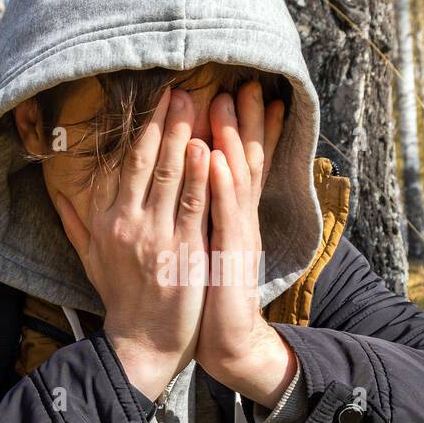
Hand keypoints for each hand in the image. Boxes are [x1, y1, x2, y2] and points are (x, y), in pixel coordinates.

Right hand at [55, 87, 210, 399]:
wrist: (142, 343)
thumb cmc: (120, 300)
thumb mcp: (90, 259)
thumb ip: (75, 222)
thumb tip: (55, 191)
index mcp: (106, 221)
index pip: (122, 165)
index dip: (137, 131)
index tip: (149, 100)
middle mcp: (128, 223)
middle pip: (146, 161)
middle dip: (162, 121)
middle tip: (176, 88)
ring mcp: (157, 236)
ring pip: (172, 175)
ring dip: (184, 135)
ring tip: (196, 103)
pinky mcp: (184, 252)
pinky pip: (195, 205)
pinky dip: (202, 175)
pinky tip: (208, 149)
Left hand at [194, 80, 294, 406]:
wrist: (228, 340)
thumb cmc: (205, 295)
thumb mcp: (199, 249)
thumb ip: (192, 217)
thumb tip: (178, 191)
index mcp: (228, 216)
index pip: (234, 162)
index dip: (239, 128)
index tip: (238, 91)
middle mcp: (238, 220)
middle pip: (244, 161)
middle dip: (245, 121)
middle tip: (245, 82)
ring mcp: (238, 236)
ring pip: (237, 179)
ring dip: (234, 139)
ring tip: (229, 104)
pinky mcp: (231, 256)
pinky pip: (225, 213)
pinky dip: (221, 184)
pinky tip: (214, 158)